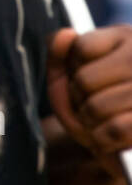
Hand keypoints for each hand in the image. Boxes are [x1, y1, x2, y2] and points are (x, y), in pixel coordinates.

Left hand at [46, 25, 131, 176]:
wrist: (121, 150)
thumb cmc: (95, 106)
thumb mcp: (69, 76)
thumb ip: (59, 53)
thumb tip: (66, 34)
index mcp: (126, 37)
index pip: (80, 48)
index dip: (72, 70)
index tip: (86, 80)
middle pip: (84, 80)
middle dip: (77, 100)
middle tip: (91, 108)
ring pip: (96, 107)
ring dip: (88, 123)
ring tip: (101, 123)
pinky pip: (115, 130)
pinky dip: (103, 140)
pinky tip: (111, 139)